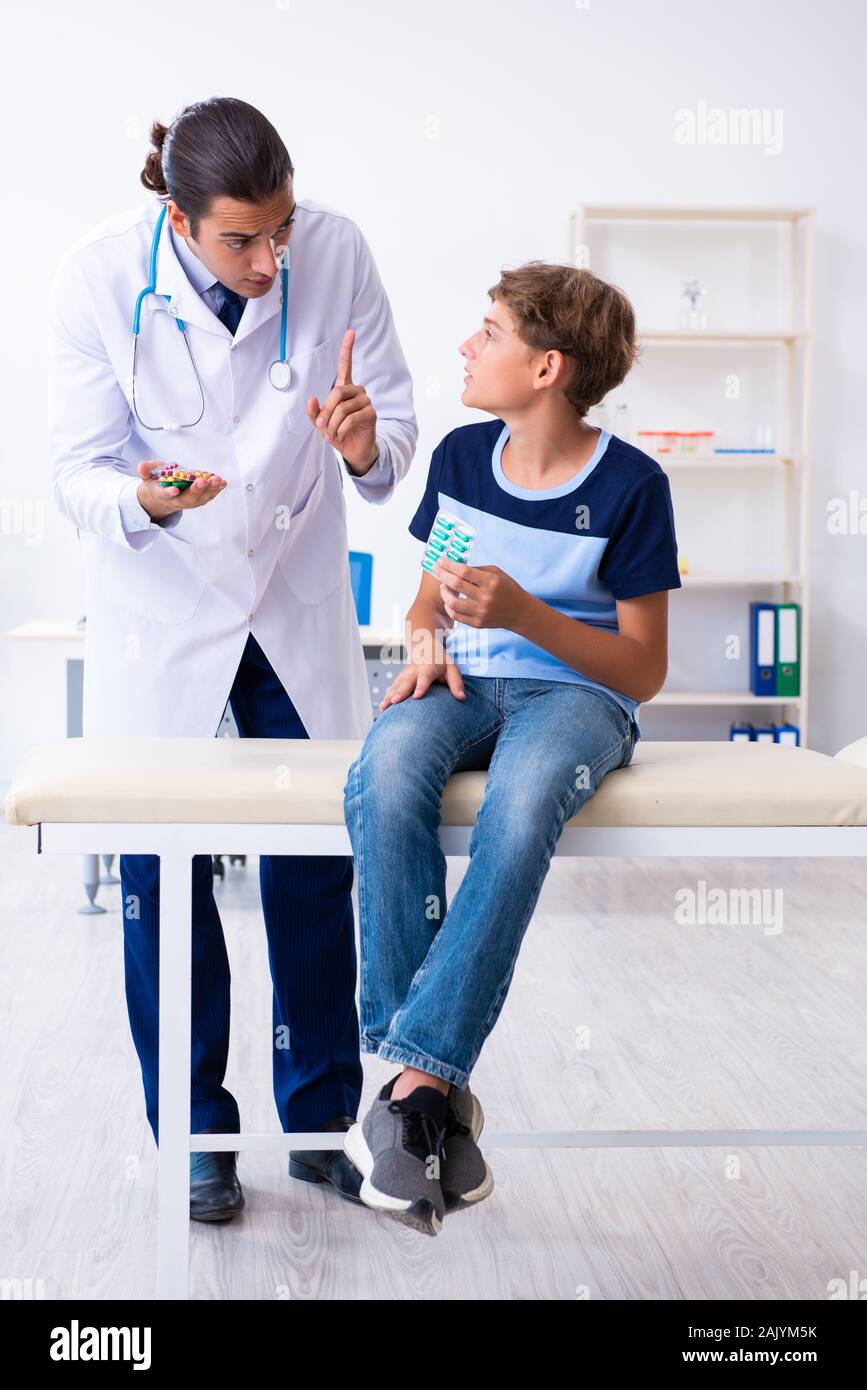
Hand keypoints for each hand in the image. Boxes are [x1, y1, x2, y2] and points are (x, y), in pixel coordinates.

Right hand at [135, 461, 226, 520]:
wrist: (161, 499)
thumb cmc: (156, 484)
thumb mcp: (147, 476)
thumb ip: (145, 470)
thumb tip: (142, 466)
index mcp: (161, 494)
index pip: (165, 495)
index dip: (168, 493)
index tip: (174, 491)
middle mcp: (176, 501)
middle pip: (187, 499)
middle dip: (196, 490)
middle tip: (203, 481)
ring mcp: (188, 501)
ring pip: (200, 499)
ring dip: (210, 490)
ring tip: (217, 480)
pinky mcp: (198, 499)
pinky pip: (208, 496)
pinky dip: (216, 490)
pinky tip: (222, 482)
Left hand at [306, 329, 378, 470]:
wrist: (353, 450)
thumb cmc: (337, 432)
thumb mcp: (321, 424)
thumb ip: (314, 413)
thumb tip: (312, 399)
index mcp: (344, 389)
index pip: (346, 365)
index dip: (347, 348)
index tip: (351, 332)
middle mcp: (357, 391)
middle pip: (338, 392)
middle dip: (326, 411)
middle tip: (321, 426)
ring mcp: (365, 401)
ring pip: (344, 407)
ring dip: (333, 424)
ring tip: (330, 436)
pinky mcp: (371, 413)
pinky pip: (352, 417)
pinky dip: (342, 429)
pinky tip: (340, 436)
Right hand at [378, 658, 464, 708]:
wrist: (425, 646)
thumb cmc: (442, 661)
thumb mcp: (452, 668)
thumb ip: (456, 683)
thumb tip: (462, 698)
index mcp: (429, 667)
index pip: (425, 678)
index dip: (421, 687)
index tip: (417, 697)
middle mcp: (415, 670)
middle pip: (406, 682)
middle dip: (400, 692)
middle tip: (394, 702)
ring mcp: (405, 674)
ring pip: (396, 685)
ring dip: (389, 696)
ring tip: (383, 707)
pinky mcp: (400, 678)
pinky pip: (392, 687)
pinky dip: (386, 696)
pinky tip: (382, 707)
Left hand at [432, 556, 529, 629]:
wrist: (520, 612)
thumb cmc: (507, 588)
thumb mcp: (497, 573)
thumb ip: (477, 569)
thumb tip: (454, 566)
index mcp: (491, 582)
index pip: (464, 571)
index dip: (449, 565)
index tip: (440, 560)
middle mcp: (486, 597)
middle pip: (456, 585)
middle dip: (442, 575)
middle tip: (436, 569)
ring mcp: (481, 612)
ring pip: (453, 602)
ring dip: (444, 592)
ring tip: (443, 586)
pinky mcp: (478, 623)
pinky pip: (456, 616)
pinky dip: (449, 607)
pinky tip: (448, 600)